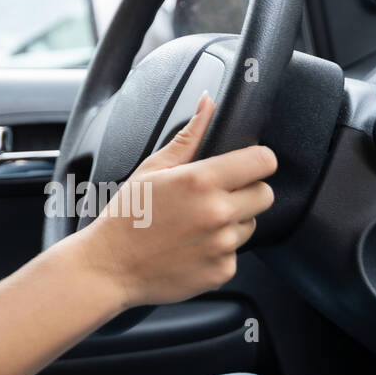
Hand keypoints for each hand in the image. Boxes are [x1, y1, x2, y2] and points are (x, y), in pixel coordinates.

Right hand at [76, 92, 277, 309]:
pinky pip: (236, 253)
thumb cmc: (127, 214)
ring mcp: (223, 245)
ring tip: (195, 223)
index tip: (245, 165)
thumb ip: (188, 135)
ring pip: (251, 224)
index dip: (256, 161)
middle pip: (266, 194)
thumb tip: (208, 102)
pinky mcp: (223, 272)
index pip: (263, 162)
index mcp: (201, 181)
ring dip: (232, 221)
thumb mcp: (152, 168)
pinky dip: (219, 250)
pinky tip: (191, 246)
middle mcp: (217, 213)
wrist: (109, 266)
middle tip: (215, 195)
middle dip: (247, 191)